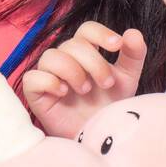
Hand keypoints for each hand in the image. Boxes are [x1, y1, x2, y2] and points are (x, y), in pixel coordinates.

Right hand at [21, 22, 147, 138]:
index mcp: (86, 52)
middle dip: (93, 63)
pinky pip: (32, 78)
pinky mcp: (35, 93)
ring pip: (50, 56)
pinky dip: (49, 82)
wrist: (99, 136)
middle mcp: (65, 59)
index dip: (100, 33)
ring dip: (72, 71)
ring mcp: (48, 75)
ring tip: (85, 90)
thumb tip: (133, 33)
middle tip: (107, 84)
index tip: (117, 45)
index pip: (86, 29)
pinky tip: (64, 93)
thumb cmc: (109, 106)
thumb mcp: (127, 80)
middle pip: (72, 44)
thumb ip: (133, 55)